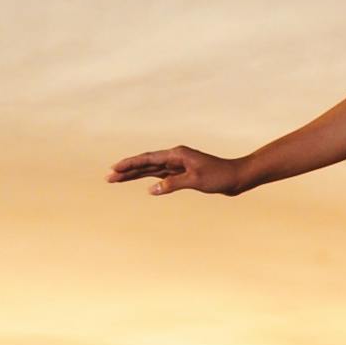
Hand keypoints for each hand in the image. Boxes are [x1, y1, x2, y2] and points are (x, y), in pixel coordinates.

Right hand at [109, 145, 242, 195]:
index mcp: (177, 155)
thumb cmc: (219, 176)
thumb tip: (152, 189)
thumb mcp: (196, 181)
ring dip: (135, 175)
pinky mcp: (182, 173)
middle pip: (146, 163)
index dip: (130, 164)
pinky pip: (161, 176)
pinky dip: (149, 179)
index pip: (148, 159)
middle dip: (127, 170)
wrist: (236, 177)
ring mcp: (178, 165)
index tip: (114, 168)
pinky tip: (142, 184)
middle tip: (108, 177)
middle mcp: (175, 157)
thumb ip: (173, 184)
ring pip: (151, 170)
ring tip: (117, 179)